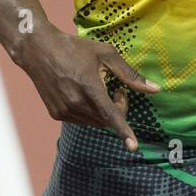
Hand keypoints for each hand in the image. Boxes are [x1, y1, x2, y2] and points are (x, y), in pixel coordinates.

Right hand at [17, 29, 159, 152]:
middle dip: (119, 109)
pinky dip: (90, 112)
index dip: (124, 131)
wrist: (39, 50)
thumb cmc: (76, 48)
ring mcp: (64, 110)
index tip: (133, 147)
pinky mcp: (56, 114)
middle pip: (107, 119)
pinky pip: (82, 120)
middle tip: (118, 90)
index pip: (111, 115)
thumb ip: (131, 75)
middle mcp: (75, 103)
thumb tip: (156, 90)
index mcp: (89, 88)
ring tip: (100, 90)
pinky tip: (85, 94)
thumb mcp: (106, 54)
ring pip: (95, 122)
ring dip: (104, 112)